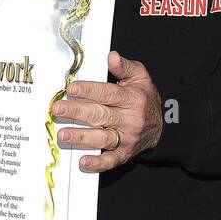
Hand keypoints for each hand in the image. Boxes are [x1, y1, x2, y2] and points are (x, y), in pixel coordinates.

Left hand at [53, 50, 163, 172]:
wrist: (162, 127)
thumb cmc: (146, 99)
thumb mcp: (140, 77)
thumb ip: (125, 67)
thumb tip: (112, 56)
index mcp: (131, 98)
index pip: (107, 94)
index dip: (89, 90)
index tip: (71, 88)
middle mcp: (129, 119)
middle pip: (100, 115)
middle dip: (77, 112)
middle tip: (58, 109)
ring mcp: (127, 138)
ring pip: (102, 138)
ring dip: (81, 137)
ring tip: (63, 135)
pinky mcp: (125, 153)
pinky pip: (111, 160)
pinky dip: (98, 163)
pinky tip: (84, 161)